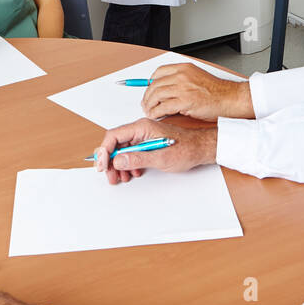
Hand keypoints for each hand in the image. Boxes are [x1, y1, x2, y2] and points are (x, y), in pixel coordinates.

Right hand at [94, 118, 216, 183]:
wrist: (201, 149)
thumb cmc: (186, 149)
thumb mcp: (160, 157)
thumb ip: (138, 158)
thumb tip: (118, 160)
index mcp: (142, 127)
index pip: (114, 135)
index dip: (104, 151)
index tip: (102, 165)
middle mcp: (141, 130)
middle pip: (116, 143)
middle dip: (111, 161)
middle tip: (110, 176)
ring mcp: (144, 136)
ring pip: (123, 149)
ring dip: (120, 164)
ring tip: (122, 177)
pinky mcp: (148, 143)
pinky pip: (132, 152)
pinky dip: (129, 163)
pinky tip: (134, 172)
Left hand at [143, 63, 253, 120]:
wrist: (230, 99)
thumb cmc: (217, 92)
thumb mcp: (197, 78)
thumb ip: (181, 80)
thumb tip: (166, 88)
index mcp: (184, 68)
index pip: (159, 72)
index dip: (150, 82)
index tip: (148, 90)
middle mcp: (182, 76)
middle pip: (154, 84)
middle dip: (147, 96)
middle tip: (146, 104)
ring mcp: (182, 88)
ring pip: (156, 95)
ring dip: (149, 105)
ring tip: (149, 111)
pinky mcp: (184, 101)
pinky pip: (163, 107)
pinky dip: (156, 112)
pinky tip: (155, 116)